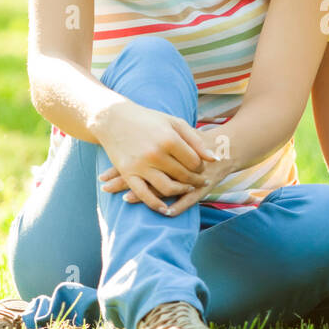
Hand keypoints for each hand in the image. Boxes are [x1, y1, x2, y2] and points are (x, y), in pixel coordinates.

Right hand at [92, 100, 219, 214]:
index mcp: (169, 139)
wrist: (114, 119)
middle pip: (183, 176)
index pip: (194, 162)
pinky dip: (156, 205)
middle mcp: (155, 154)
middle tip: (199, 181)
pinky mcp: (128, 173)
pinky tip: (165, 209)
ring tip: (187, 189)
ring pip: (167, 188)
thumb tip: (214, 159)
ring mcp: (141, 165)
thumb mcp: (174, 123)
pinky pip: (144, 194)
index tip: (200, 167)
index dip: (200, 167)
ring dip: (180, 192)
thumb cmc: (148, 119)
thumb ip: (195, 141)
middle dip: (195, 180)